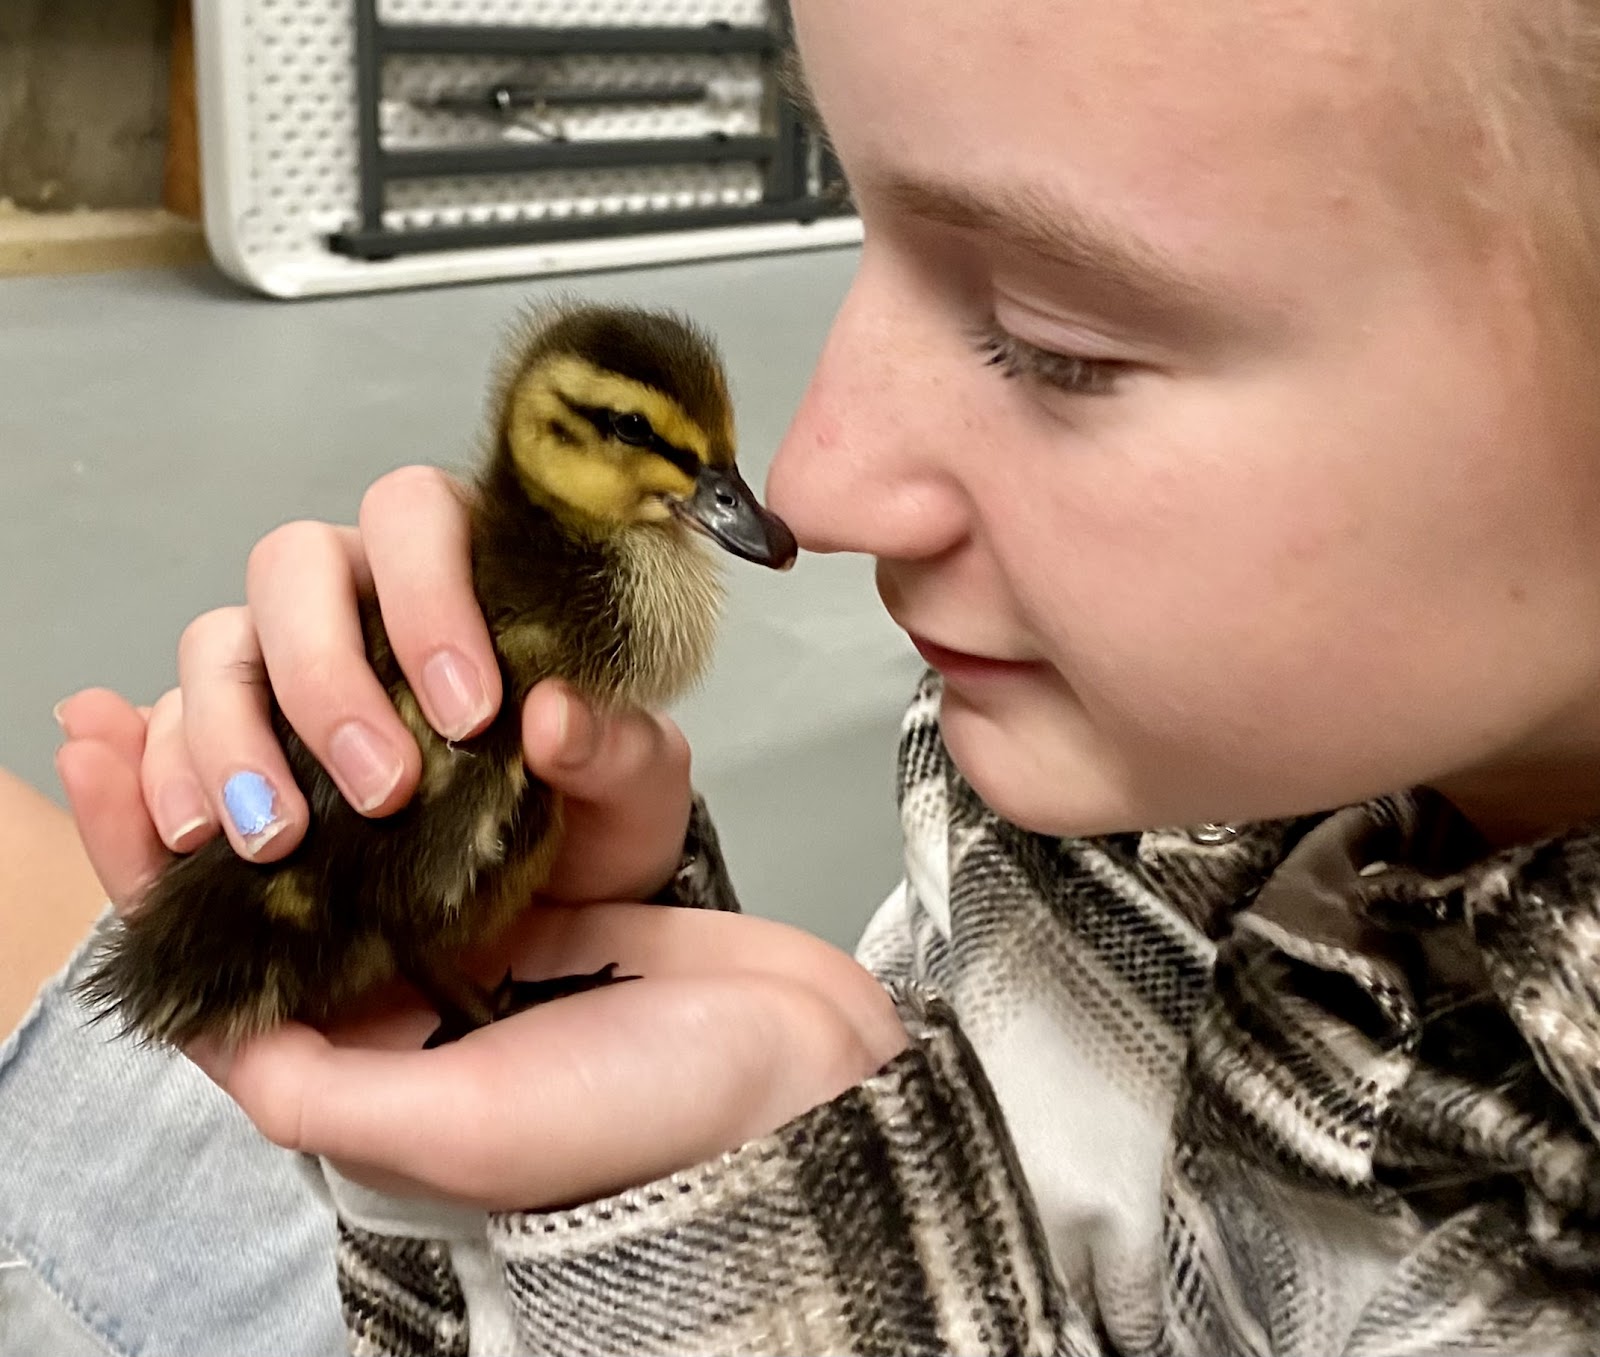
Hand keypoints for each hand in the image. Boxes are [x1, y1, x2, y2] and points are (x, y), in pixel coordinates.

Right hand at [56, 464, 689, 904]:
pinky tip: (157, 812)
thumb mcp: (637, 797)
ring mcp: (281, 674)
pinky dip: (143, 773)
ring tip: (273, 842)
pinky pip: (155, 738)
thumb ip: (619, 749)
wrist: (551, 928)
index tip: (469, 711)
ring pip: (215, 648)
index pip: (417, 516)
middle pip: (291, 567)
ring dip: (229, 737)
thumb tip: (551, 712)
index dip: (427, 595)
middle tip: (380, 790)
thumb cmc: (593, 829)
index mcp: (463, 579)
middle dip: (325, 675)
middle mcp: (358, 607)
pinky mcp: (226, 757)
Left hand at [59, 700, 907, 1210]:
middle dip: (230, 755)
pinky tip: (428, 651)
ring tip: (321, 662)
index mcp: (356, 1044)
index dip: (138, 834)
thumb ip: (322, 1084)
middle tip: (231, 705)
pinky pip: (474, 747)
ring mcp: (479, 894)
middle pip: (275, 833)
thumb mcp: (465, 1126)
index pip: (206, 937)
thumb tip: (215, 1013)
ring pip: (368, 769)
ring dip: (336, 706)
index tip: (96, 728)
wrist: (805, 1074)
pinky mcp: (551, 843)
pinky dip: (446, 694)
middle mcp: (403, 964)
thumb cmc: (645, 1118)